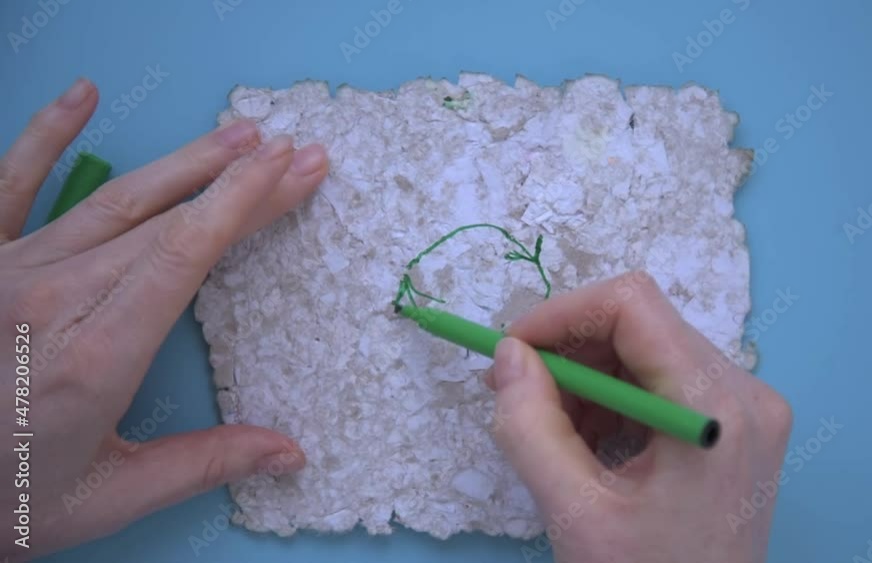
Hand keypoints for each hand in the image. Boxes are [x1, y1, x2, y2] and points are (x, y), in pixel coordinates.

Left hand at [0, 78, 327, 557]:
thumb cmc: (8, 498)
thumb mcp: (108, 497)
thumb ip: (201, 464)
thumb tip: (292, 454)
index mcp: (96, 355)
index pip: (187, 255)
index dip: (245, 204)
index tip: (294, 171)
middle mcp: (53, 298)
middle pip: (165, 222)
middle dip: (238, 181)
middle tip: (296, 151)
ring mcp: (9, 270)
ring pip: (110, 199)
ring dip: (181, 161)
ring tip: (240, 132)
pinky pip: (9, 185)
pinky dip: (45, 138)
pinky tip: (81, 97)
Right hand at [489, 272, 792, 562]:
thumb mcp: (575, 512)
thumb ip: (531, 426)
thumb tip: (508, 355)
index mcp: (715, 408)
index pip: (633, 306)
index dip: (562, 314)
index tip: (512, 351)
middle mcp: (746, 395)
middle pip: (641, 326)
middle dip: (569, 350)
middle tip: (515, 391)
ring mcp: (747, 411)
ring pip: (648, 351)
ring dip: (587, 377)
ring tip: (549, 429)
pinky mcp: (736, 429)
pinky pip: (664, 383)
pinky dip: (614, 399)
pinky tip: (584, 442)